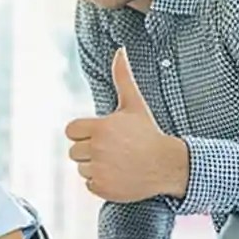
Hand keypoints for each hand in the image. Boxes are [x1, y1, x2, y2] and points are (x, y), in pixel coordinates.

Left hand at [66, 48, 189, 201]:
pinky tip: (119, 175)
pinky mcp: (102, 188)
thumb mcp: (134, 104)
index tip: (102, 135)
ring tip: (118, 162)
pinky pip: (89, 184)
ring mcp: (99, 170)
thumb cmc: (148, 133)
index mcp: (100, 128)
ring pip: (81, 169)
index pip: (71, 131)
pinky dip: (101, 182)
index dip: (84, 133)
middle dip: (90, 151)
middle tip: (113, 150)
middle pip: (74, 152)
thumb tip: (120, 50)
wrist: (167, 164)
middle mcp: (97, 149)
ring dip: (96, 167)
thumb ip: (122, 77)